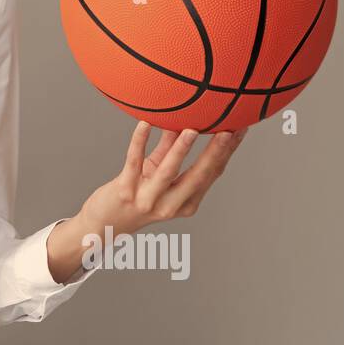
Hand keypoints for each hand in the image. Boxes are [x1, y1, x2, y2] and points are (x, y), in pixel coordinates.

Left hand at [76, 121, 247, 238]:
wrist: (104, 224)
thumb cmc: (137, 194)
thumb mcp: (157, 174)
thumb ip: (170, 150)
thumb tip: (185, 120)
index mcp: (187, 202)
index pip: (212, 174)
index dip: (227, 152)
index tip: (240, 129)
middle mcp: (171, 205)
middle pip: (198, 176)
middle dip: (215, 152)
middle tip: (228, 130)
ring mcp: (147, 200)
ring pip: (168, 172)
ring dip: (180, 149)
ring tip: (192, 129)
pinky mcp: (124, 191)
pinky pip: (134, 162)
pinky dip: (139, 142)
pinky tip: (144, 124)